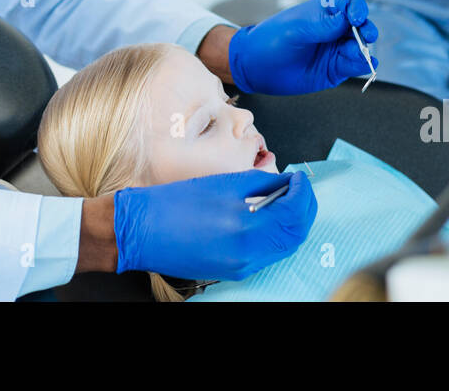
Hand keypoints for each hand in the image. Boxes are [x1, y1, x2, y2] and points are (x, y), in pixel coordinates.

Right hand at [114, 170, 316, 280]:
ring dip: (293, 223)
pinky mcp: (235, 271)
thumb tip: (288, 183)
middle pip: (296, 234)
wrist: (144, 230)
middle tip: (299, 188)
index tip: (299, 177)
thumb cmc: (178, 201)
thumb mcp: (224, 183)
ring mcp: (243, 266)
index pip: (295, 211)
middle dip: (304, 208)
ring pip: (285, 247)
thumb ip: (262, 184)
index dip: (303, 192)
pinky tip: (269, 218)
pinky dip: (277, 235)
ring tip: (286, 200)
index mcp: (247, 226)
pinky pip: (268, 254)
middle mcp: (249, 253)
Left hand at [227, 0, 377, 94]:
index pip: (349, 3)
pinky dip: (363, 64)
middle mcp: (334, 29)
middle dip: (366, 29)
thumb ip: (321, 25)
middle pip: (361, 25)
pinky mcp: (335, 69)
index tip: (356, 18)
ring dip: (363, 49)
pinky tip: (366, 64)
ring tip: (355, 53)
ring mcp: (336, 49)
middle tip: (366, 36)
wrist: (256, 66)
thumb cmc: (271, 39)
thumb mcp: (294, 29)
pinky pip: (355, 65)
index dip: (357, 8)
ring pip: (360, 46)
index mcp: (324, 10)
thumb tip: (347, 19)